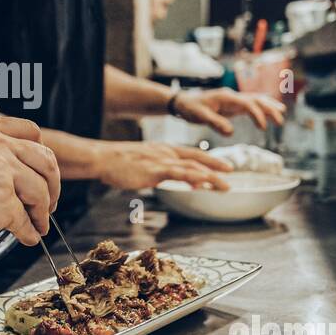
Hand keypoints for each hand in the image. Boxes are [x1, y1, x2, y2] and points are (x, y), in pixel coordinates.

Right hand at [0, 117, 61, 252]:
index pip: (29, 130)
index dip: (41, 153)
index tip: (41, 171)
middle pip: (45, 160)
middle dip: (53, 184)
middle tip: (49, 203)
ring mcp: (1, 173)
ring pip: (42, 192)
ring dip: (43, 212)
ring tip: (37, 226)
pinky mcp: (2, 203)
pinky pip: (27, 221)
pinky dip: (29, 233)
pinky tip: (25, 238)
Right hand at [95, 141, 232, 190]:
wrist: (103, 158)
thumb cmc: (118, 163)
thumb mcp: (142, 164)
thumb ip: (159, 171)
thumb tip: (168, 178)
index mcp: (163, 150)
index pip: (191, 153)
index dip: (209, 159)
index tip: (222, 165)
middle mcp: (166, 152)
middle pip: (197, 158)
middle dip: (216, 165)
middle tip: (231, 171)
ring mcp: (161, 160)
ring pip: (192, 167)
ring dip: (211, 176)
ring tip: (225, 184)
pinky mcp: (155, 170)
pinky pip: (179, 174)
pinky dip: (194, 178)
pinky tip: (204, 183)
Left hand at [171, 88, 286, 134]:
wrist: (182, 102)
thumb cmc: (190, 108)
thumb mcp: (200, 117)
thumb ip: (215, 123)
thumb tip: (231, 132)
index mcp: (226, 97)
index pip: (247, 104)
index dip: (257, 115)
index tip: (262, 128)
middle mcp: (232, 96)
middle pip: (256, 99)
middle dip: (269, 109)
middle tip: (280, 121)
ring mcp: (233, 99)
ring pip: (255, 100)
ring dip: (268, 106)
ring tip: (281, 115)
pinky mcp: (232, 105)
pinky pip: (250, 105)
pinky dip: (261, 108)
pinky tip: (270, 113)